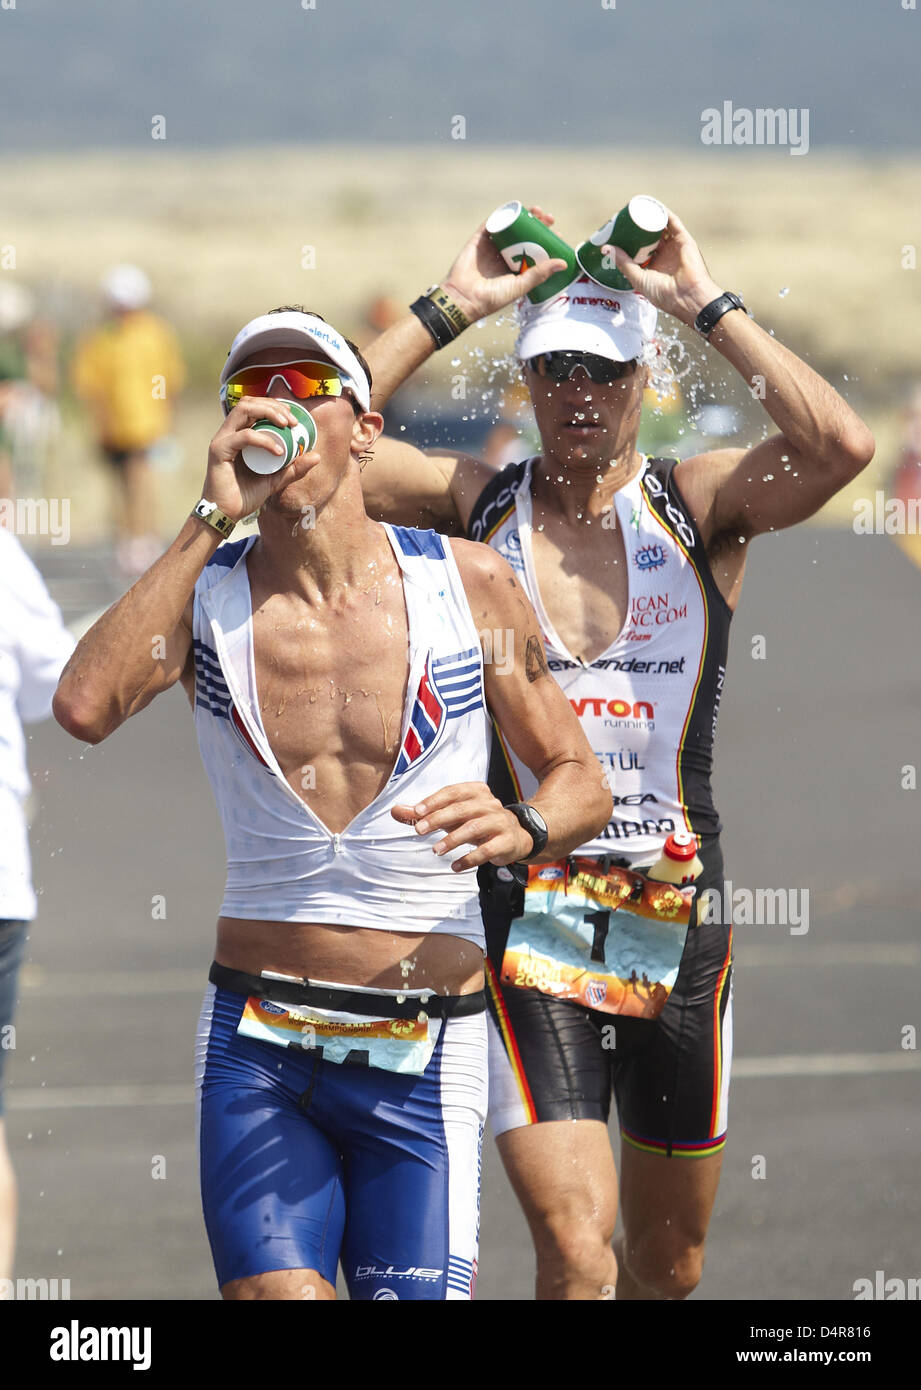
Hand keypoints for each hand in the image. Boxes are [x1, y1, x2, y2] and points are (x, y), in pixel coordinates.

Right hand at [202, 397, 320, 519]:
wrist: (226, 513)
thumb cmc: (246, 495)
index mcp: (238, 434)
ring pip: (244, 410)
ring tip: (286, 425)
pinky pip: (243, 437)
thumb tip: (316, 456)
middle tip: (293, 422)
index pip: (254, 406)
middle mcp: (229, 432)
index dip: (275, 406)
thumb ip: (293, 468)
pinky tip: (279, 451)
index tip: (294, 420)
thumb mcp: (276, 479)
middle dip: (274, 407)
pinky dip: (264, 440)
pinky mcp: (219, 451)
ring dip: (268, 412)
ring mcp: (222, 439)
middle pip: (249, 402)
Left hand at [391, 781, 533, 872]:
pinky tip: (454, 866)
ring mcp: (500, 822)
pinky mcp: (506, 842)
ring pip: (474, 828)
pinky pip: (487, 850)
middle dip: (439, 819)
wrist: (515, 836)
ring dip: (453, 839)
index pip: (452, 792)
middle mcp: (490, 804)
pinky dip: (469, 859)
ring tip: (435, 850)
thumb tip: (394, 810)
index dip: (434, 801)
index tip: (416, 812)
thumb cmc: (475, 822)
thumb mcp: (450, 815)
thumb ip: (423, 813)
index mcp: (476, 791)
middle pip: (462, 809)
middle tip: (419, 831)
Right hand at [441, 207, 567, 322]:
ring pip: (510, 227)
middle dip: (537, 224)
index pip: (534, 251)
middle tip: (548, 218)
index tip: (557, 234)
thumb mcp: (520, 286)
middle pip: (524, 235)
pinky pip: (491, 224)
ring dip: (522, 216)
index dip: (546, 241)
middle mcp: (504, 256)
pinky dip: (501, 214)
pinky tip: (513, 208)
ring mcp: (492, 247)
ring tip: (536, 211)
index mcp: (515, 269)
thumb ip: (539, 274)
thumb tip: (564, 263)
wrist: (464, 298)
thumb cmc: (492, 298)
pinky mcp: (479, 240)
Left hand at [603, 210, 723, 326]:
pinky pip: (673, 221)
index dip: (629, 241)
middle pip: (649, 237)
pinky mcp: (683, 239)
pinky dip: (663, 212)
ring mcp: (674, 247)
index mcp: (654, 268)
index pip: (639, 250)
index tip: (617, 234)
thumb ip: (624, 263)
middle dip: (637, 228)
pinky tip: (652, 205)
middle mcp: (665, 256)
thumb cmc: (664, 294)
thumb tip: (606, 248)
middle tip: (623, 220)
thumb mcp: (638, 278)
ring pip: (660, 227)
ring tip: (635, 210)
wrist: (688, 296)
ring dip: (650, 217)